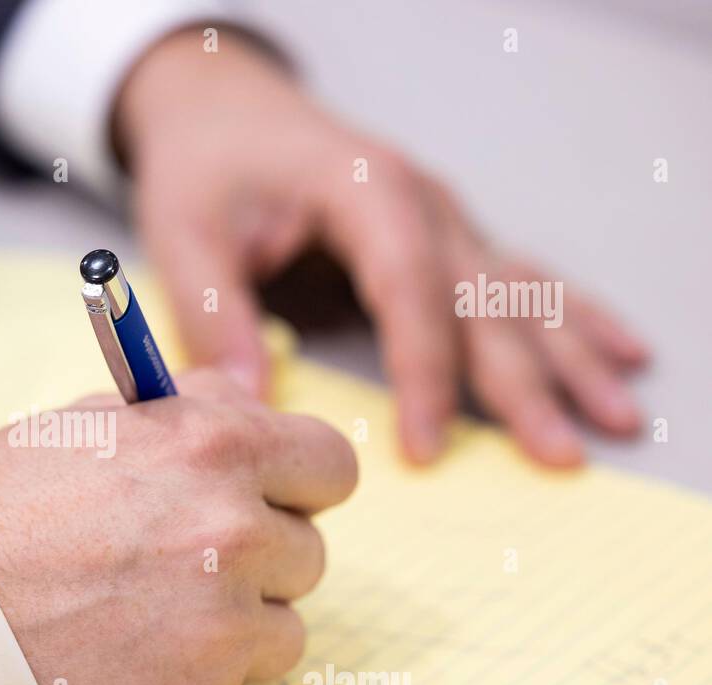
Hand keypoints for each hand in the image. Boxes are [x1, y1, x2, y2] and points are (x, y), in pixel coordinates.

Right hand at [0, 369, 356, 684]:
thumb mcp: (91, 421)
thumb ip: (193, 413)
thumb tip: (255, 413)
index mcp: (215, 450)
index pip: (332, 466)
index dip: (298, 482)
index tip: (271, 497)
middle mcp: (235, 535)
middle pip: (308, 551)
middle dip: (257, 554)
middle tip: (182, 561)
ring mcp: (220, 628)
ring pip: (283, 626)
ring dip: (235, 620)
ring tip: (149, 614)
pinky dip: (192, 674)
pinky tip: (125, 656)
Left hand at [114, 29, 648, 466]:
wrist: (222, 108)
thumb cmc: (206, 166)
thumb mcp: (186, 235)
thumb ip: (214, 316)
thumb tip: (249, 403)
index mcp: (363, 189)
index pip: (409, 287)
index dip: (423, 371)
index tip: (424, 448)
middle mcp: (421, 201)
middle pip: (483, 297)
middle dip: (523, 381)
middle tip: (558, 454)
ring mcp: (443, 217)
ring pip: (518, 291)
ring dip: (568, 355)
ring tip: (616, 415)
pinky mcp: (445, 236)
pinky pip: (519, 279)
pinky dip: (570, 317)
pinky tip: (620, 351)